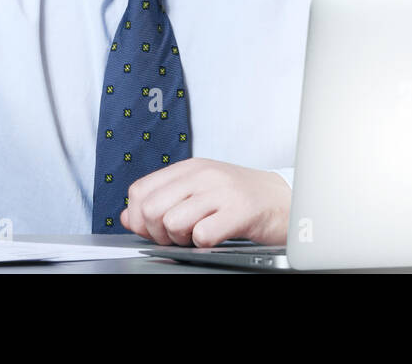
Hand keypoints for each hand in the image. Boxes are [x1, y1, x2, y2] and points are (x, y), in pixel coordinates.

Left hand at [119, 158, 289, 246]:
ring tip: (198, 235)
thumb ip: (163, 200)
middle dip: (159, 232)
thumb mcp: (198, 191)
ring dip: (181, 238)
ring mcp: (221, 191)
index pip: (140, 191)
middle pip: (152, 209)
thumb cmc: (240, 197)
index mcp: (189, 168)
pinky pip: (202, 234)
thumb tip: (128, 216)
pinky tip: (215, 236)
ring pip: (172, 221)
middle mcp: (203, 175)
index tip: (152, 229)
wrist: (283, 199)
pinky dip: (204, 243)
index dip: (139, 218)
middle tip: (178, 236)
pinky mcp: (239, 211)